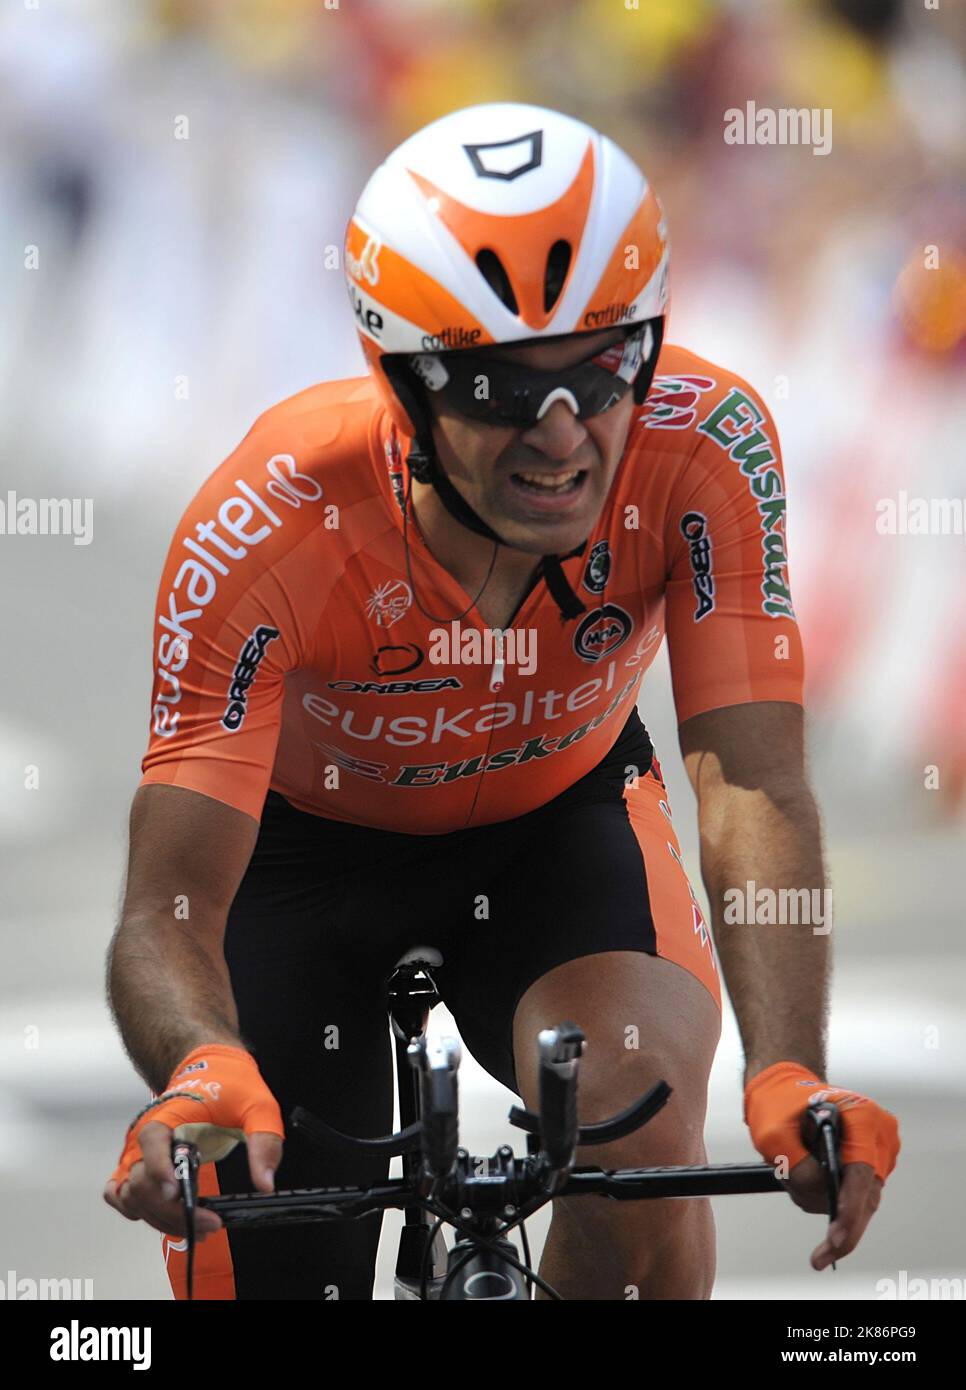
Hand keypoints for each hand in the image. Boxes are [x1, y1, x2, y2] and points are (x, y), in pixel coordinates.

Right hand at [104, 1043, 283, 1238]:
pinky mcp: (140, 1164)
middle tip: (210, 1223)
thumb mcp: (258, 1106)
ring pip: (133, 1197)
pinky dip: (140, 1212)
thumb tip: (265, 1184)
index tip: (177, 1192)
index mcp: (170, 1114)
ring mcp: (139, 1152)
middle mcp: (146, 1135)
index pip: (152, 1141)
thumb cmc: (231, 1084)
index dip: (159, 1168)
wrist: (213, 1069)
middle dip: (174, 1211)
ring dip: (162, 1219)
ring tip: (200, 1228)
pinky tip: (170, 1220)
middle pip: (142, 1182)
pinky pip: (121, 1194)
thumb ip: (264, 1143)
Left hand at [744, 1061, 898, 1269]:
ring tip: (790, 1179)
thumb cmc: (778, 1104)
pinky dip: (829, 1199)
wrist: (785, 1088)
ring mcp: (880, 1151)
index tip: (835, 1238)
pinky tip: (801, 1181)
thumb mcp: (773, 1134)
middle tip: (818, 1256)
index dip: (850, 1211)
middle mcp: (880, 1136)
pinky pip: (855, 1196)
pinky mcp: (871, 1164)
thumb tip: (821, 1197)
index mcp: (864, 1118)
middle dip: (841, 1226)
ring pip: (861, 1201)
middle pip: (867, 1197)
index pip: (862, 1175)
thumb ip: (796, 1166)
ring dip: (827, 1205)